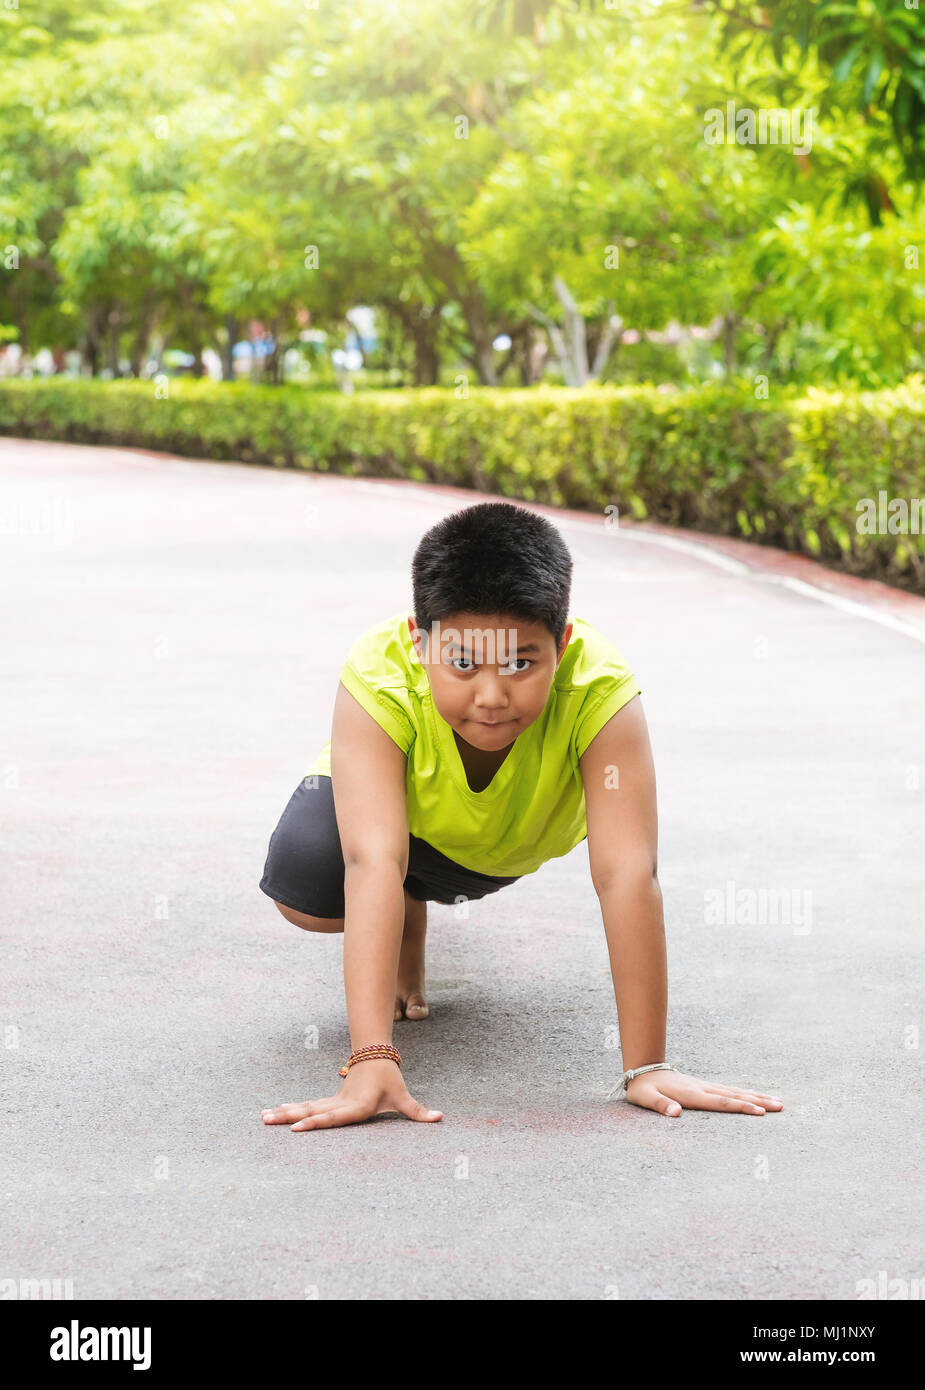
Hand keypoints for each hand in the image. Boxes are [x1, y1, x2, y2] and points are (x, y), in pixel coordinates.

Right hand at [261, 1058, 442, 1130]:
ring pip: (305, 1107)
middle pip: (312, 1111)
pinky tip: (273, 1113)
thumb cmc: (390, 1081)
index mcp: (356, 1106)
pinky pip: (306, 1106)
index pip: (334, 1117)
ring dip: (284, 1112)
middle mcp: (340, 1104)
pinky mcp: (328, 1101)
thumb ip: (419, 1112)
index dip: (316, 1122)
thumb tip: (440, 1118)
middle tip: (268, 1120)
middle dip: (290, 1116)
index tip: (297, 1127)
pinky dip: (289, 1109)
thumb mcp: (403, 1098)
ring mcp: (332, 1101)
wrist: (376, 1058)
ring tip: (263, 1117)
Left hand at [625, 1069, 782, 1117]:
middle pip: (735, 1095)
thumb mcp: (646, 1098)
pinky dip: (746, 1094)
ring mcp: (705, 1086)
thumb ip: (660, 1105)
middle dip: (759, 1101)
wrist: (642, 1069)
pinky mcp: (704, 1087)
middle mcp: (702, 1088)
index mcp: (692, 1094)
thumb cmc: (643, 1088)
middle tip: (781, 1106)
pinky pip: (730, 1091)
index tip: (760, 1111)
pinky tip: (756, 1097)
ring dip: (757, 1096)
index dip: (741, 1106)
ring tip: (778, 1101)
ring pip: (736, 1091)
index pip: (721, 1102)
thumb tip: (676, 1112)